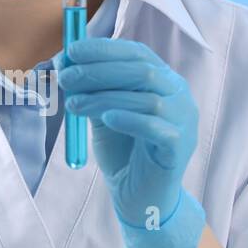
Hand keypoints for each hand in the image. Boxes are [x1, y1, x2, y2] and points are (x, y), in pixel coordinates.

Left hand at [56, 37, 205, 247]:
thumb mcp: (103, 114)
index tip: (72, 51)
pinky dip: (128, 119)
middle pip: (142, 71)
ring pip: (146, 98)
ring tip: (73, 105)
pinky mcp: (179, 145)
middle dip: (99, 71)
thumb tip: (63, 62)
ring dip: (104, 97)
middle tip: (66, 78)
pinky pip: (155, 126)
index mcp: (163, 81)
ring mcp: (183, 120)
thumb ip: (91, 89)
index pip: (137, 54)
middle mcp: (178, 95)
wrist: (140, 198)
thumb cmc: (124, 153)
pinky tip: (106, 120)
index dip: (104, 49)